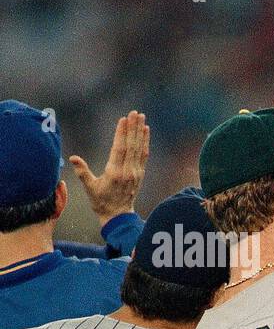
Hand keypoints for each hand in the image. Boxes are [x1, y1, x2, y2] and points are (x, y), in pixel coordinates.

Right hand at [68, 111, 148, 226]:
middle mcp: (128, 171)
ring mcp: (136, 172)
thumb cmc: (101, 202)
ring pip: (139, 148)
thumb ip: (82, 172)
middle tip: (135, 112)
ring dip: (140, 132)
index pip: (120, 149)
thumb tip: (73, 158)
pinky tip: (146, 132)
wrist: (118, 216)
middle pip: (131, 145)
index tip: (124, 119)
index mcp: (115, 173)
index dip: (122, 133)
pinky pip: (144, 155)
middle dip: (133, 127)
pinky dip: (145, 142)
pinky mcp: (140, 173)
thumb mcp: (90, 187)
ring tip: (141, 117)